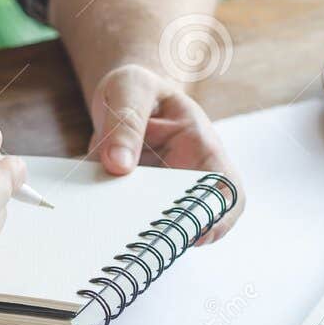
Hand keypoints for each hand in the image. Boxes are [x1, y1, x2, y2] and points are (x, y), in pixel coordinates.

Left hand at [87, 64, 242, 242]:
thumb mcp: (130, 88)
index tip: (196, 233)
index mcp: (201, 147)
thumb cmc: (136, 87)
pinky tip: (95, 219)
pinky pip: (127, 221)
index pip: (228, 191)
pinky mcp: (132, 199)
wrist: (121, 95)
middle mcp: (186, 176)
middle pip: (193, 220)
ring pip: (158, 227)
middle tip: (141, 237)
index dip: (220, 217)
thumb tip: (118, 165)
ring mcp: (159, 193)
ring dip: (138, 233)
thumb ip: (125, 122)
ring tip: (116, 233)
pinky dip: (112, 225)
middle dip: (170, 234)